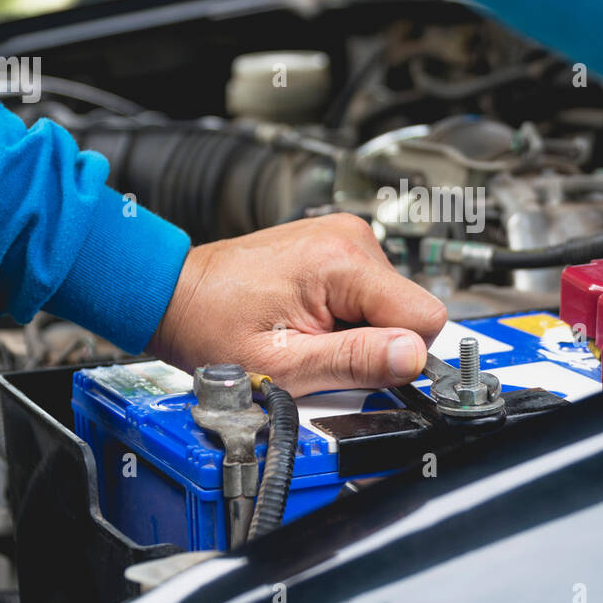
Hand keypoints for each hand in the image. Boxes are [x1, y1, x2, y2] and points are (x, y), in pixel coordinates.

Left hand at [146, 214, 447, 394]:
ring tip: (307, 333)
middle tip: (318, 350)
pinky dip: (345, 315)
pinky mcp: (337, 245)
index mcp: (342, 261)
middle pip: (407, 310)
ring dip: (357, 330)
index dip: (398, 354)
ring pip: (390, 304)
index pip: (425, 316)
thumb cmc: (212, 326)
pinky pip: (369, 293)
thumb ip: (355, 362)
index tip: (359, 366)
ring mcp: (344, 237)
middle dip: (372, 343)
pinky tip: (307, 318)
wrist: (177, 295)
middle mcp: (350, 237)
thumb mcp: (285, 365)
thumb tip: (414, 358)